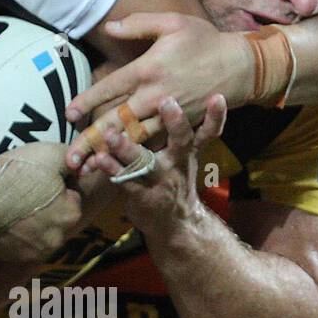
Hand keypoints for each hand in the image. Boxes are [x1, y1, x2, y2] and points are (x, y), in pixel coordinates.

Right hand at [0, 143, 83, 264]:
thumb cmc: (18, 172)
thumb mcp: (54, 155)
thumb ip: (73, 164)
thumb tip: (78, 170)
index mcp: (72, 215)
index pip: (73, 198)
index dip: (59, 187)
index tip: (43, 181)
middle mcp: (58, 238)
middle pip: (59, 219)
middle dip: (50, 208)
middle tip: (29, 194)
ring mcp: (36, 252)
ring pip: (43, 235)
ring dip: (36, 224)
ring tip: (18, 208)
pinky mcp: (16, 257)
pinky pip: (24, 246)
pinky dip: (20, 237)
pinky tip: (10, 222)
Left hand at [65, 13, 253, 173]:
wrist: (239, 67)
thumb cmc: (204, 41)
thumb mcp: (173, 22)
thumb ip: (138, 24)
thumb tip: (107, 27)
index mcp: (148, 69)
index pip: (110, 87)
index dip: (87, 100)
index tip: (69, 114)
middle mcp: (154, 96)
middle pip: (115, 122)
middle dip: (91, 140)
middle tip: (70, 159)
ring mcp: (166, 116)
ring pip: (130, 140)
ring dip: (108, 156)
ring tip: (86, 170)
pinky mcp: (178, 128)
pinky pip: (151, 146)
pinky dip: (132, 158)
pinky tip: (115, 170)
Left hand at [88, 95, 226, 240]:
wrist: (175, 224)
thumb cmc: (175, 179)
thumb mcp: (184, 157)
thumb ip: (177, 131)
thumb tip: (173, 93)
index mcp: (189, 151)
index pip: (208, 132)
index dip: (216, 116)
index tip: (218, 97)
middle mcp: (177, 163)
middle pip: (181, 141)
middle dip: (176, 122)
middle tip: (167, 101)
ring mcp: (159, 180)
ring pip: (145, 161)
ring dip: (126, 147)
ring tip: (111, 134)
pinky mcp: (141, 195)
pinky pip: (125, 179)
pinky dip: (111, 168)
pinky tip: (99, 158)